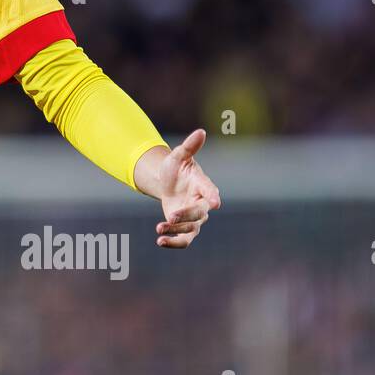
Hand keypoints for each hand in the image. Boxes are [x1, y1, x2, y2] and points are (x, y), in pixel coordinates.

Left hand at [133, 129, 222, 248]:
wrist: (167, 183)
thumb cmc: (176, 168)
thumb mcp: (178, 156)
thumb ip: (189, 147)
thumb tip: (201, 131)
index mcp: (203, 185)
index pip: (210, 191)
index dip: (212, 196)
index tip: (215, 202)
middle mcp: (202, 203)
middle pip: (200, 213)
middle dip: (186, 215)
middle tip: (170, 216)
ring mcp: (195, 218)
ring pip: (191, 229)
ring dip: (176, 230)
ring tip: (159, 229)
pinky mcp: (185, 228)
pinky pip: (184, 240)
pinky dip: (173, 242)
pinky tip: (159, 242)